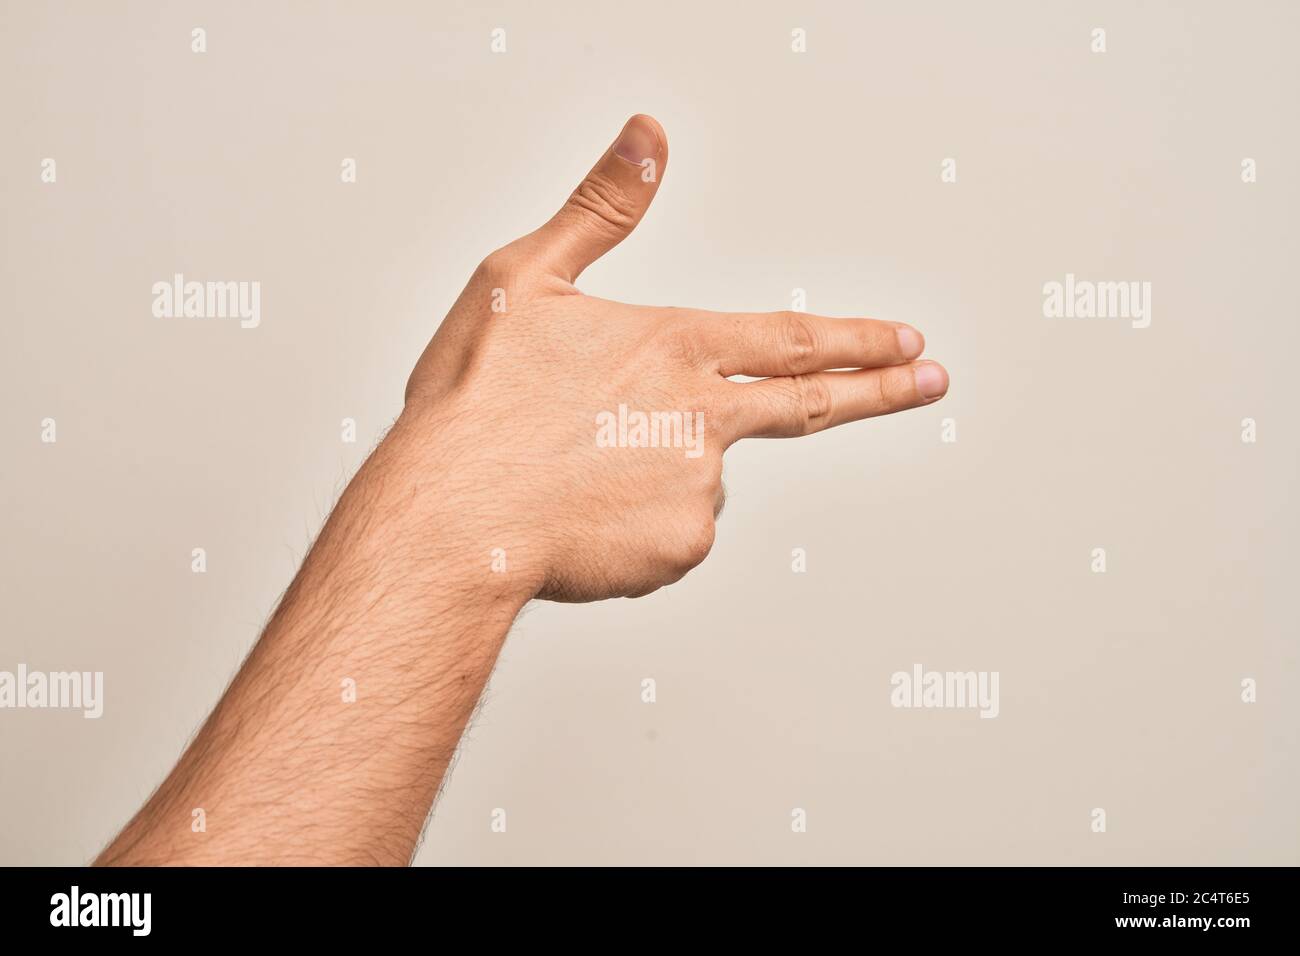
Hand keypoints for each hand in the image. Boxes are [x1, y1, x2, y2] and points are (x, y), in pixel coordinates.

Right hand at [399, 114, 946, 602]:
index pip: (792, 339)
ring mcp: (699, 486)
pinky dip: (633, 522)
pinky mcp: (679, 548)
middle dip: (880, 389)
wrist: (454, 513)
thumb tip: (649, 135)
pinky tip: (578, 515)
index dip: (855, 338)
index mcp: (677, 345)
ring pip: (695, 475)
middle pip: (810, 403)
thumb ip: (601, 208)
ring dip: (654, 470)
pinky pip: (667, 532)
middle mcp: (706, 416)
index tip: (908, 340)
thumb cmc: (479, 398)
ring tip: (571, 473)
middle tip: (933, 382)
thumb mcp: (527, 278)